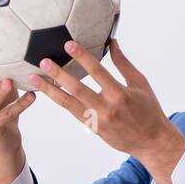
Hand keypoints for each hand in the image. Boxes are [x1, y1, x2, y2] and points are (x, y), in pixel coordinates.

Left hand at [29, 38, 184, 183]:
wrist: (150, 141)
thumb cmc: (148, 110)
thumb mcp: (140, 84)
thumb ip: (124, 64)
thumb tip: (112, 43)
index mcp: (120, 94)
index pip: (98, 72)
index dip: (82, 57)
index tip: (68, 45)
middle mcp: (106, 108)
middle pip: (77, 89)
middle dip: (58, 75)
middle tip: (43, 62)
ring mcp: (97, 120)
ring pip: (68, 103)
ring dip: (50, 90)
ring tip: (34, 79)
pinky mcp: (92, 128)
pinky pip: (72, 111)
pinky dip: (59, 100)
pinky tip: (47, 92)